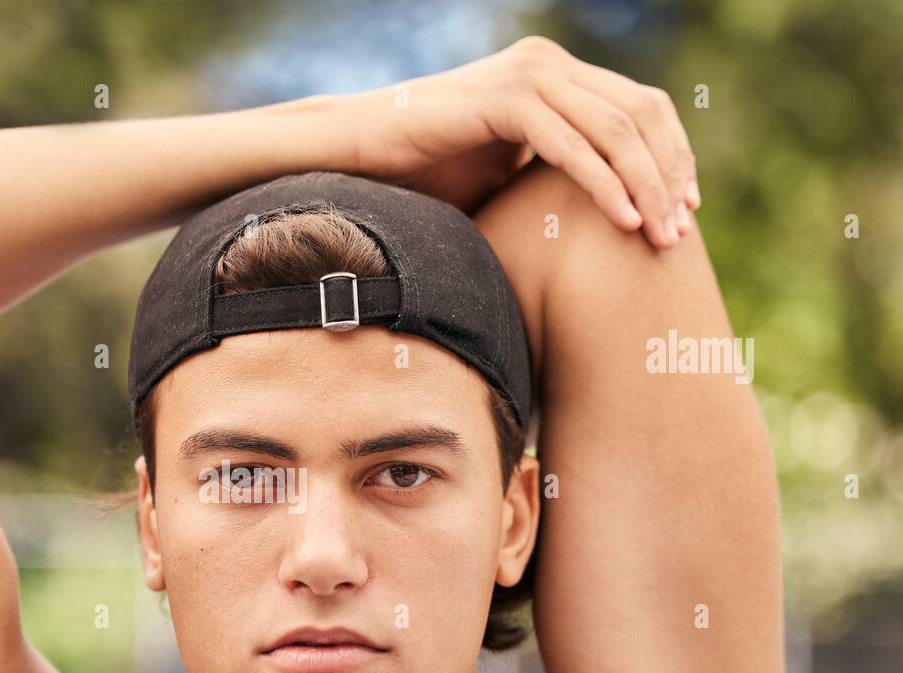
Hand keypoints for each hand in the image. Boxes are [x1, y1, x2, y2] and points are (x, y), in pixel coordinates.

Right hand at [339, 36, 698, 247]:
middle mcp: (549, 64)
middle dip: (669, 175)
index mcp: (556, 75)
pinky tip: (624, 222)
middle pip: (641, 114)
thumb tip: (604, 223)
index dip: (672, 158)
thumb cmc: (424, 174)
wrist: (360, 155)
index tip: (685, 209)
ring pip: (617, 129)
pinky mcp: (507, 97)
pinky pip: (573, 145)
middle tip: (680, 231)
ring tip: (661, 237)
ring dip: (647, 186)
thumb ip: (552, 176)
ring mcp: (529, 74)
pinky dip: (604, 186)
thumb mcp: (505, 174)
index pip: (639, 109)